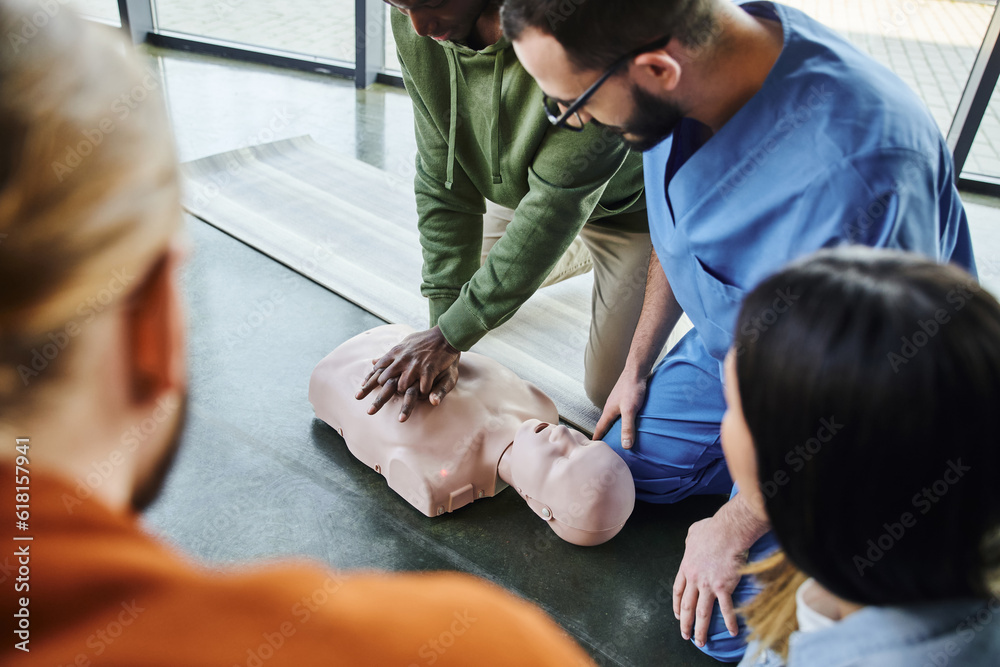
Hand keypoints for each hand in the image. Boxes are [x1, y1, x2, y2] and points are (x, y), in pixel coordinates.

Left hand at [355, 326, 459, 421]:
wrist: (444, 335)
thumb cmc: (424, 340)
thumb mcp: (403, 344)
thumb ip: (389, 355)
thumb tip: (373, 361)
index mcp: (395, 354)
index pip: (378, 370)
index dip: (368, 383)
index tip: (359, 395)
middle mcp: (402, 360)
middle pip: (385, 381)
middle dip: (379, 398)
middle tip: (370, 411)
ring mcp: (415, 365)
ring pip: (402, 386)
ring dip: (403, 397)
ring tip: (402, 411)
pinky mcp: (429, 369)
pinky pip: (423, 387)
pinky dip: (423, 393)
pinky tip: (424, 399)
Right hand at [593, 368, 647, 447]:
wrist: (637, 370)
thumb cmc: (632, 388)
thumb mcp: (630, 410)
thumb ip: (627, 428)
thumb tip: (625, 446)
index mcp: (609, 411)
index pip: (600, 427)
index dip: (597, 437)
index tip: (593, 446)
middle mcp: (611, 406)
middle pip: (606, 423)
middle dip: (605, 433)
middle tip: (606, 444)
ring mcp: (618, 401)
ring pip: (614, 417)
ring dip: (614, 426)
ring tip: (618, 435)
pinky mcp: (625, 397)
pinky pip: (621, 412)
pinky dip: (622, 419)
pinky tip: (629, 420)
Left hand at [672, 515, 746, 647]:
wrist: (727, 532)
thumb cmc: (712, 529)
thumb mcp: (694, 532)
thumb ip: (691, 541)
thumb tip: (691, 541)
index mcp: (686, 567)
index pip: (678, 591)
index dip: (677, 605)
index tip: (677, 615)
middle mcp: (695, 579)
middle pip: (687, 606)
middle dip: (685, 623)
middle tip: (685, 635)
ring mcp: (708, 585)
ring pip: (702, 612)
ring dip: (700, 629)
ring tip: (700, 642)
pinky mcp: (724, 587)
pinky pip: (726, 609)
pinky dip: (730, 622)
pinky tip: (733, 632)